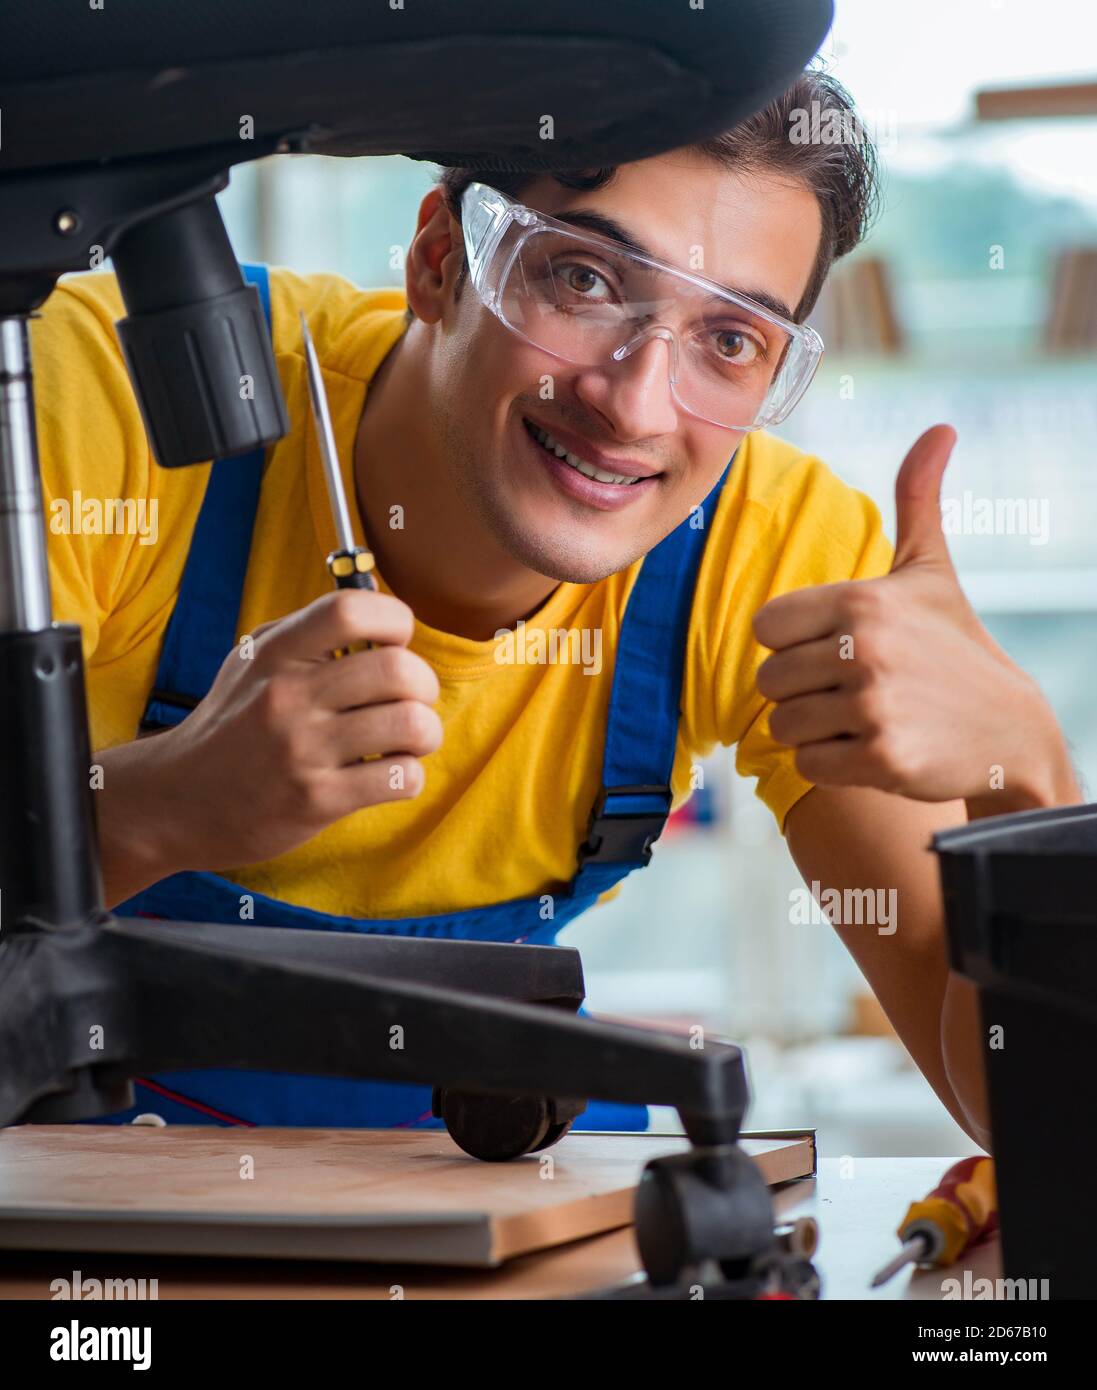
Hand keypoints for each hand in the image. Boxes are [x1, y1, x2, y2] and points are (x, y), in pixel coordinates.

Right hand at [105, 588, 441, 884]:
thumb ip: (307, 636)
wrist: (177, 801)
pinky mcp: (317, 800)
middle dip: (424, 684)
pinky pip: (401, 778)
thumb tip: (381, 618)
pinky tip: (387, 775)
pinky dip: (409, 776)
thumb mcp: (250, 663)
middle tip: (413, 699)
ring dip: (425, 733)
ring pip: (411, 725)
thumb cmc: (230, 725)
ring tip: (408, 740)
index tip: (395, 643)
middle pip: (398, 669)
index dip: (394, 621)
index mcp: (276, 655)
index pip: (351, 610)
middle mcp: (288, 697)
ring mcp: (303, 751)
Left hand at [752, 425, 1079, 814]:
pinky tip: (873, 748)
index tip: (831, 649)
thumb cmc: (954, 646)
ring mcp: (873, 705)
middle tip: (852, 690)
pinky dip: (832, 764)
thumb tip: (941, 428)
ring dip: (815, 731)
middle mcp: (863, 648)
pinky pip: (807, 765)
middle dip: (802, 693)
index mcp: (860, 599)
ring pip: (782, 726)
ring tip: (863, 718)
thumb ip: (918, 500)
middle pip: (768, 681)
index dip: (791, 644)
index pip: (765, 628)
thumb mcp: (931, 572)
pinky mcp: (881, 758)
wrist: (1012, 731)